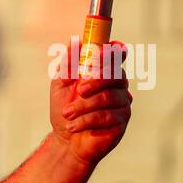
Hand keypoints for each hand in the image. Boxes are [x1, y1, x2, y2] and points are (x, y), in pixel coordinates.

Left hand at [51, 40, 131, 167]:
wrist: (65, 140)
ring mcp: (122, 102)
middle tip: (79, 91)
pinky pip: (107, 116)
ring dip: (83, 106)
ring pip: (108, 97)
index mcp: (103, 71)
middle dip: (95, 82)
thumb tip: (75, 42)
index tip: (100, 52)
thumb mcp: (60, 85)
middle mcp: (117, 84)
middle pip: (115, 74)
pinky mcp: (122, 120)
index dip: (112, 51)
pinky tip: (72, 126)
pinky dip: (85, 120)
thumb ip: (68, 64)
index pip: (115, 55)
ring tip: (67, 114)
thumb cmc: (65, 110)